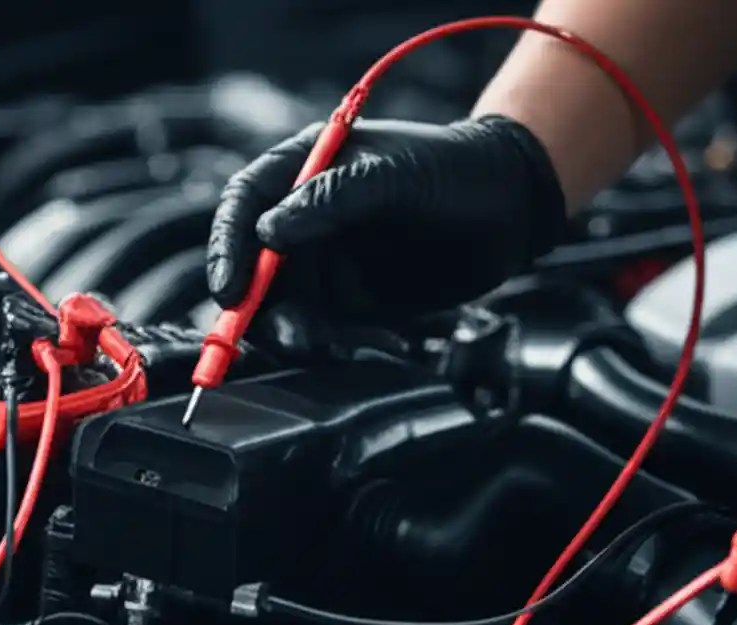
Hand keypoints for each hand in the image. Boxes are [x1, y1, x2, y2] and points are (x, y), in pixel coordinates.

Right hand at [205, 116, 565, 357]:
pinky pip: (326, 333)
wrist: (510, 206)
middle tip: (291, 336)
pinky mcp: (349, 303)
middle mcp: (301, 220)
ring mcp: (324, 263)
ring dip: (302, 335)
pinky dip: (341, 346)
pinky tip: (380, 342)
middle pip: (252, 271)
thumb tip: (269, 231)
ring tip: (340, 345)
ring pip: (285, 309)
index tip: (229, 290)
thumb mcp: (395, 173)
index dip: (226, 249)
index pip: (242, 207)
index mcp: (301, 171)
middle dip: (260, 310)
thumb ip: (333, 196)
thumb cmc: (452, 168)